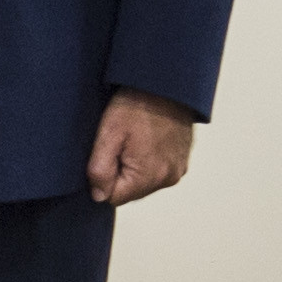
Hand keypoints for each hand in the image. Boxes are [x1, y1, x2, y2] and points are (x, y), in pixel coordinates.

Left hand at [87, 89, 197, 206]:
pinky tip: (147, 139)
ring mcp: (178, 170)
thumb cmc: (137, 105)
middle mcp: (168, 179)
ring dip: (135, 167)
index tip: (108, 151)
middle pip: (131, 191)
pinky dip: (150, 160)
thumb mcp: (109, 133)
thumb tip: (99, 196)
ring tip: (134, 138)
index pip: (113, 198)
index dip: (104, 177)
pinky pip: (158, 171)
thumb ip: (99, 170)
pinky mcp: (183, 161)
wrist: (167, 83)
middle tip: (121, 142)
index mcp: (148, 176)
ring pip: (144, 182)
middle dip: (120, 172)